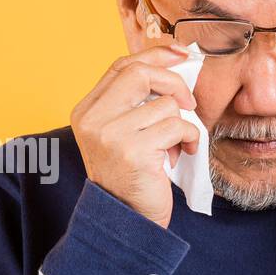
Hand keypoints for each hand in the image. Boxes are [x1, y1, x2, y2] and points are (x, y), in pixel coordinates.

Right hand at [71, 44, 200, 228]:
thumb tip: (175, 60)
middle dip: (173, 82)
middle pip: (140, 73)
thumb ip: (136, 101)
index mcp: (86, 111)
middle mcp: (92, 120)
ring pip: (164, 104)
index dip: (154, 54)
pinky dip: (189, 138)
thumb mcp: (124, 132)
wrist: (127, 220)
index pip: (121, 66)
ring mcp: (110, 135)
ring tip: (174, 145)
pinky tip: (182, 154)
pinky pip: (177, 126)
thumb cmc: (132, 175)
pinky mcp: (133, 151)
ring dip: (181, 124)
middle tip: (188, 102)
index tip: (181, 54)